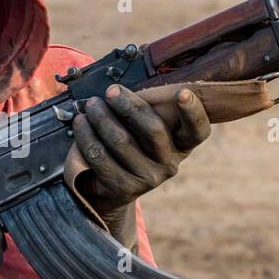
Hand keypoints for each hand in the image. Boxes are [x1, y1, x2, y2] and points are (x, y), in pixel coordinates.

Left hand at [72, 84, 210, 230]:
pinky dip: (87, 136)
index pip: (198, 130)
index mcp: (182, 145)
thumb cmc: (131, 147)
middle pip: (153, 130)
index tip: (183, 93)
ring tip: (91, 105)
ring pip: (122, 141)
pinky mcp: (123, 188)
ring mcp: (148, 179)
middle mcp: (170, 164)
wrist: (111, 190)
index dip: (193, 112)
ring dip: (102, 118)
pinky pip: (100, 157)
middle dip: (128, 106)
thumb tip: (122, 89)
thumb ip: (146, 111)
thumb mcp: (145, 131)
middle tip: (111, 91)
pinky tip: (80, 123)